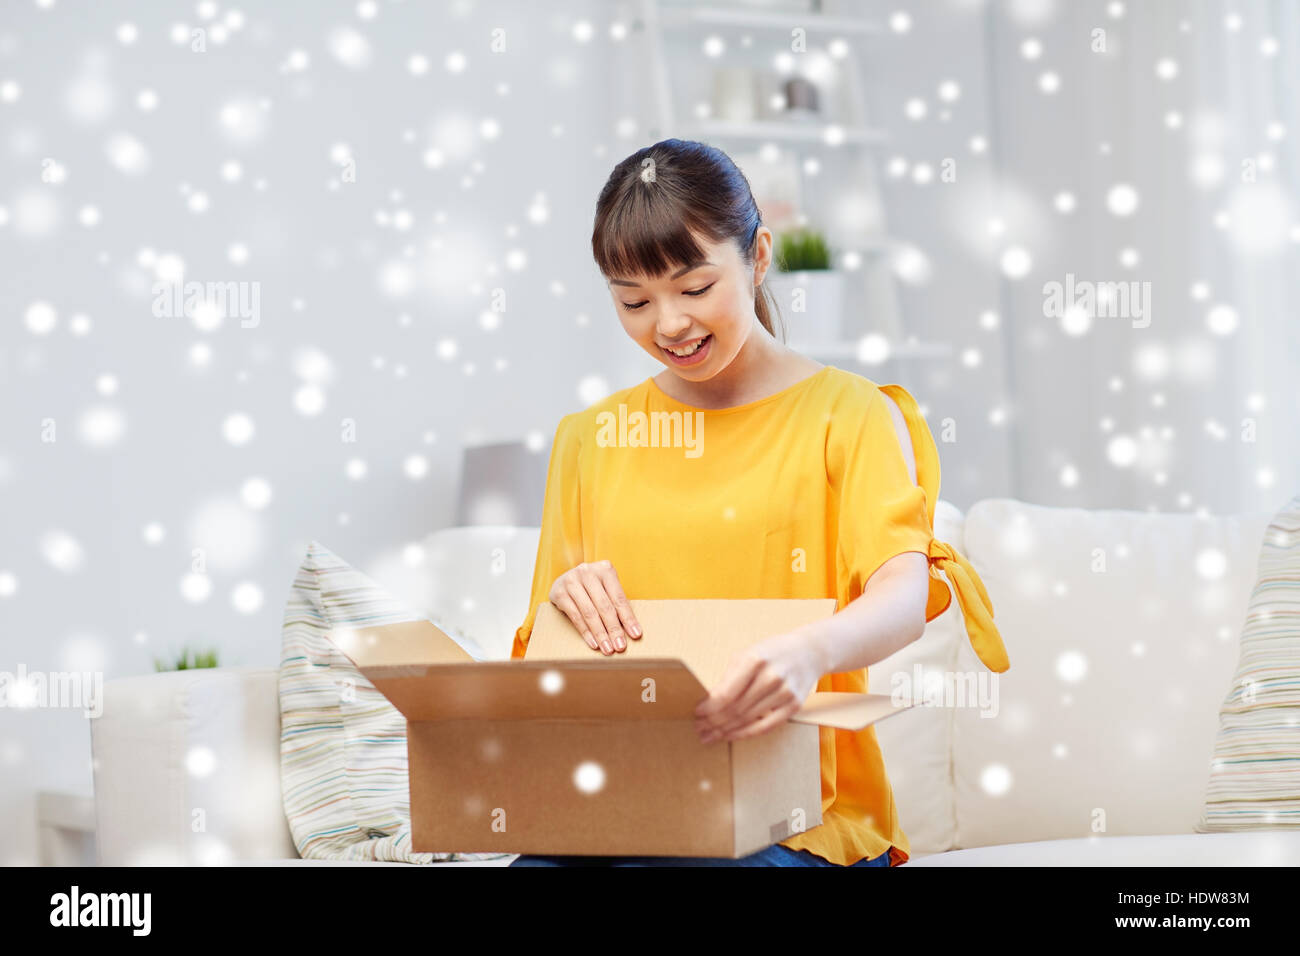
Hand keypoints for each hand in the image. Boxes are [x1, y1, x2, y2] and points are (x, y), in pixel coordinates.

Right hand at [548, 560, 641, 655]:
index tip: (636, 634)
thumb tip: (630, 630)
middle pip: (604, 606)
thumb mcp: (605, 587)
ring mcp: (571, 581)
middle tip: (620, 646)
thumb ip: (615, 603)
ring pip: (589, 613)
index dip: (628, 618)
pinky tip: (594, 643)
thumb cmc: (592, 586)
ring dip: (600, 634)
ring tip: (608, 649)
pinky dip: (586, 632)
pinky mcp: (559, 593)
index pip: (619, 598)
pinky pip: (575, 616)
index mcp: (605, 569)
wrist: (565, 578)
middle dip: (614, 629)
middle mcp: (587, 572)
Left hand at [693, 629, 824, 743]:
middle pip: (736, 709)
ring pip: (748, 720)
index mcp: (755, 660)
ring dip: (726, 730)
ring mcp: (785, 693)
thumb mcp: (747, 654)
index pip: (727, 693)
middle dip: (714, 722)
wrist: (808, 652)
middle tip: (700, 728)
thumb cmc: (772, 653)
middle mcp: (771, 677)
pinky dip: (745, 733)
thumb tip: (709, 701)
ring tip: (711, 735)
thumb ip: (730, 677)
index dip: (709, 707)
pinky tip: (731, 736)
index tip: (697, 713)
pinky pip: (766, 727)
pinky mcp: (794, 706)